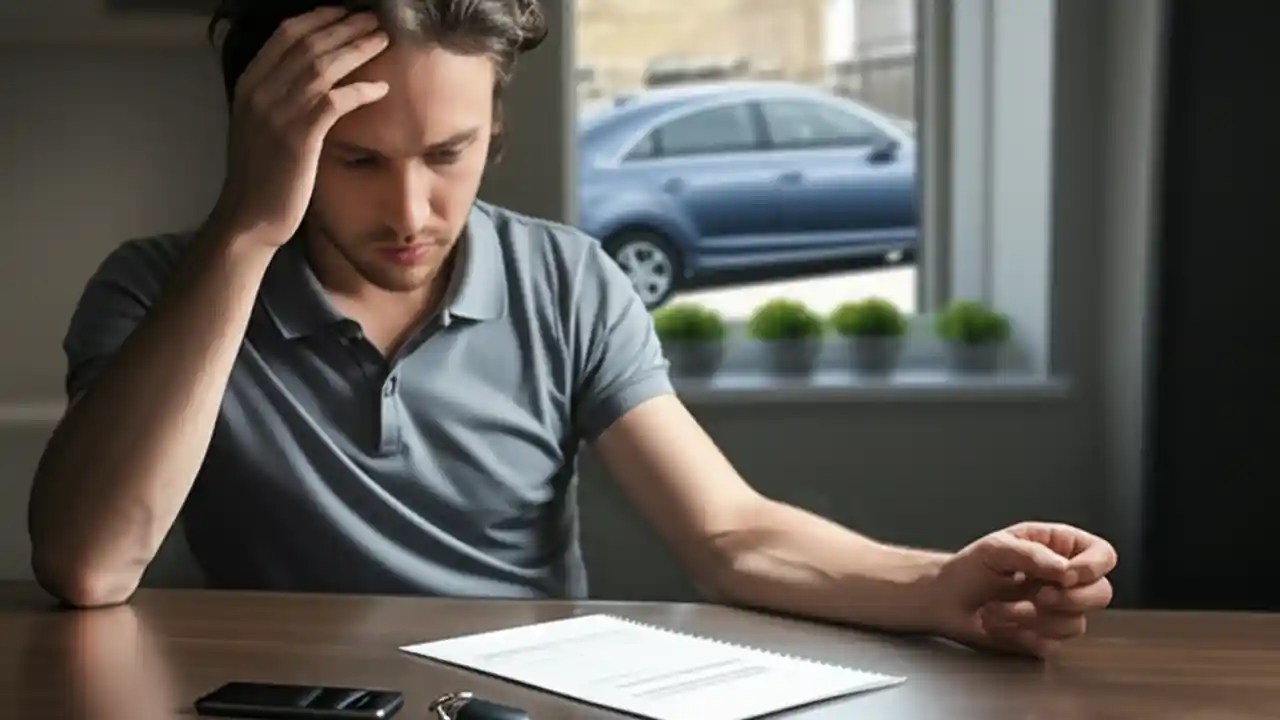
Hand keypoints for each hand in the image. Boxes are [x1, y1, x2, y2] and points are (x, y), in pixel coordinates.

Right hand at [208, 7, 390, 246]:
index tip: (346, 13)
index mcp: (249, 84)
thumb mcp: (260, 127)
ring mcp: (277, 114)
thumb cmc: (262, 176)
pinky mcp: (298, 138)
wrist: (250, 217)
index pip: (286, 35)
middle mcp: (260, 92)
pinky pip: (336, 101)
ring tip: (383, 40)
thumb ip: (277, 97)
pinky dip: (361, 90)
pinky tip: (382, 88)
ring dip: (358, 49)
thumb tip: (306, 76)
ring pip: (324, 66)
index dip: (319, 19)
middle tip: (374, 19)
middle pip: (309, 43)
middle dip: (344, 26)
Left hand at [930, 522, 1117, 658]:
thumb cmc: (968, 568)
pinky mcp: (1044, 636)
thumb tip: (1065, 569)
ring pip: (1075, 623)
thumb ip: (1032, 554)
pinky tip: (1001, 625)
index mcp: (1058, 548)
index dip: (1092, 568)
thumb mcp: (995, 549)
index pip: (1102, 555)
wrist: (945, 599)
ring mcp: (1057, 610)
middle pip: (1101, 594)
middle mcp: (1064, 579)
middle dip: (1069, 600)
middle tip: (1038, 596)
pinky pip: (1053, 645)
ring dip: (1031, 618)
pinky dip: (1024, 637)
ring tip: (998, 608)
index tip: (1065, 576)